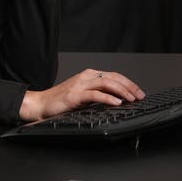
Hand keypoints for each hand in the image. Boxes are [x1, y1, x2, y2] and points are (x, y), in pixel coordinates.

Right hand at [19, 68, 144, 121]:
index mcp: (89, 75)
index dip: (128, 83)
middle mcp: (86, 76)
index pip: (114, 75)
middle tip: (140, 96)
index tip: (139, 92)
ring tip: (131, 99)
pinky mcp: (75, 95)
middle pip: (113, 77)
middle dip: (129, 86)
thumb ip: (97, 95)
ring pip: (106, 83)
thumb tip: (117, 101)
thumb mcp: (84, 97)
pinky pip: (95, 94)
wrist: (41, 105)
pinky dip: (108, 97)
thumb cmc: (61, 102)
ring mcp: (80, 84)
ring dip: (122, 91)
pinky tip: (116, 102)